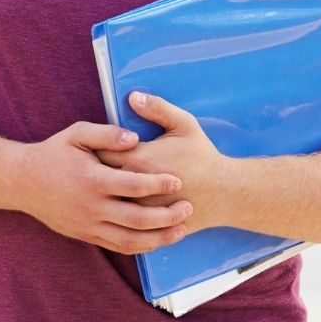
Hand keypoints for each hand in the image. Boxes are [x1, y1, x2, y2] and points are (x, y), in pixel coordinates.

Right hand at [11, 121, 192, 253]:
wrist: (21, 182)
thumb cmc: (54, 153)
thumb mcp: (77, 133)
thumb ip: (107, 134)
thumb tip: (135, 139)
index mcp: (92, 179)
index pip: (133, 185)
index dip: (158, 184)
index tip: (178, 181)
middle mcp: (91, 207)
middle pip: (137, 218)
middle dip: (167, 216)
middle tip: (188, 208)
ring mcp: (88, 225)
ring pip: (130, 240)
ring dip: (159, 238)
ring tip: (182, 230)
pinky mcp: (86, 235)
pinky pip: (117, 247)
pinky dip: (140, 247)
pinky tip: (158, 240)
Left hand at [97, 92, 231, 232]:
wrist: (224, 193)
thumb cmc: (203, 156)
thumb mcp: (185, 125)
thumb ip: (158, 108)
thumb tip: (132, 97)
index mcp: (140, 159)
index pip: (100, 151)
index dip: (97, 147)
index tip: (101, 145)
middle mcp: (134, 186)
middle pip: (99, 177)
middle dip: (96, 170)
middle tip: (97, 164)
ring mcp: (139, 209)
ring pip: (107, 199)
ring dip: (104, 192)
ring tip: (106, 184)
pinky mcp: (145, 225)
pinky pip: (120, 218)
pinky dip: (117, 210)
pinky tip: (121, 202)